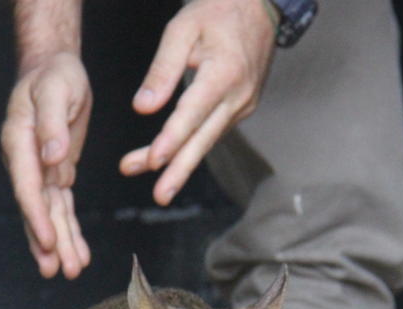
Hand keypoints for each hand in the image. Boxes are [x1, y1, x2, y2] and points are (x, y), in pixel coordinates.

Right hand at [1, 51, 92, 278]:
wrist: (52, 68)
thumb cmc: (53, 75)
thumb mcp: (56, 90)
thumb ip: (52, 123)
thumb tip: (53, 156)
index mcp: (18, 142)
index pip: (28, 186)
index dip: (36, 216)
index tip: (47, 241)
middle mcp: (24, 162)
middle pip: (35, 208)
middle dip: (47, 241)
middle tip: (58, 270)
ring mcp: (38, 170)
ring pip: (49, 213)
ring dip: (60, 243)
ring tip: (71, 271)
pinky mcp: (54, 174)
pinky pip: (62, 207)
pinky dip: (69, 230)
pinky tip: (79, 253)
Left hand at [120, 0, 275, 205]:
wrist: (259, 6)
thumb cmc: (217, 11)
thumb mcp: (182, 29)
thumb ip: (162, 70)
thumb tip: (142, 108)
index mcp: (224, 73)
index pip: (193, 113)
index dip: (172, 138)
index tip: (153, 160)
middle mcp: (238, 95)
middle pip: (204, 139)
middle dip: (180, 170)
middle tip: (160, 195)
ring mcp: (243, 105)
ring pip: (207, 140)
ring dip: (181, 164)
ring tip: (156, 188)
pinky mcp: (241, 108)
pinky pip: (214, 132)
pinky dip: (193, 148)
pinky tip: (173, 161)